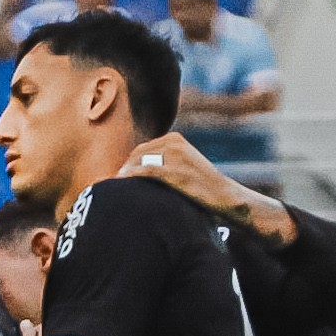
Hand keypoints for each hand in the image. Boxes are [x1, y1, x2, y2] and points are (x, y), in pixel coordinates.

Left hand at [119, 133, 294, 242]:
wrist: (226, 197)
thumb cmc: (206, 190)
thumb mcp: (186, 170)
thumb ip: (167, 167)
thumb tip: (144, 178)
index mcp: (175, 139)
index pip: (142, 149)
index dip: (128, 165)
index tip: (117, 180)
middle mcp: (173, 141)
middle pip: (136, 154)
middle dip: (123, 170)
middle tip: (110, 187)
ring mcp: (173, 154)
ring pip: (137, 161)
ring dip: (123, 175)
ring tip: (111, 191)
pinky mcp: (172, 170)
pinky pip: (143, 171)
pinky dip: (128, 179)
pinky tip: (118, 188)